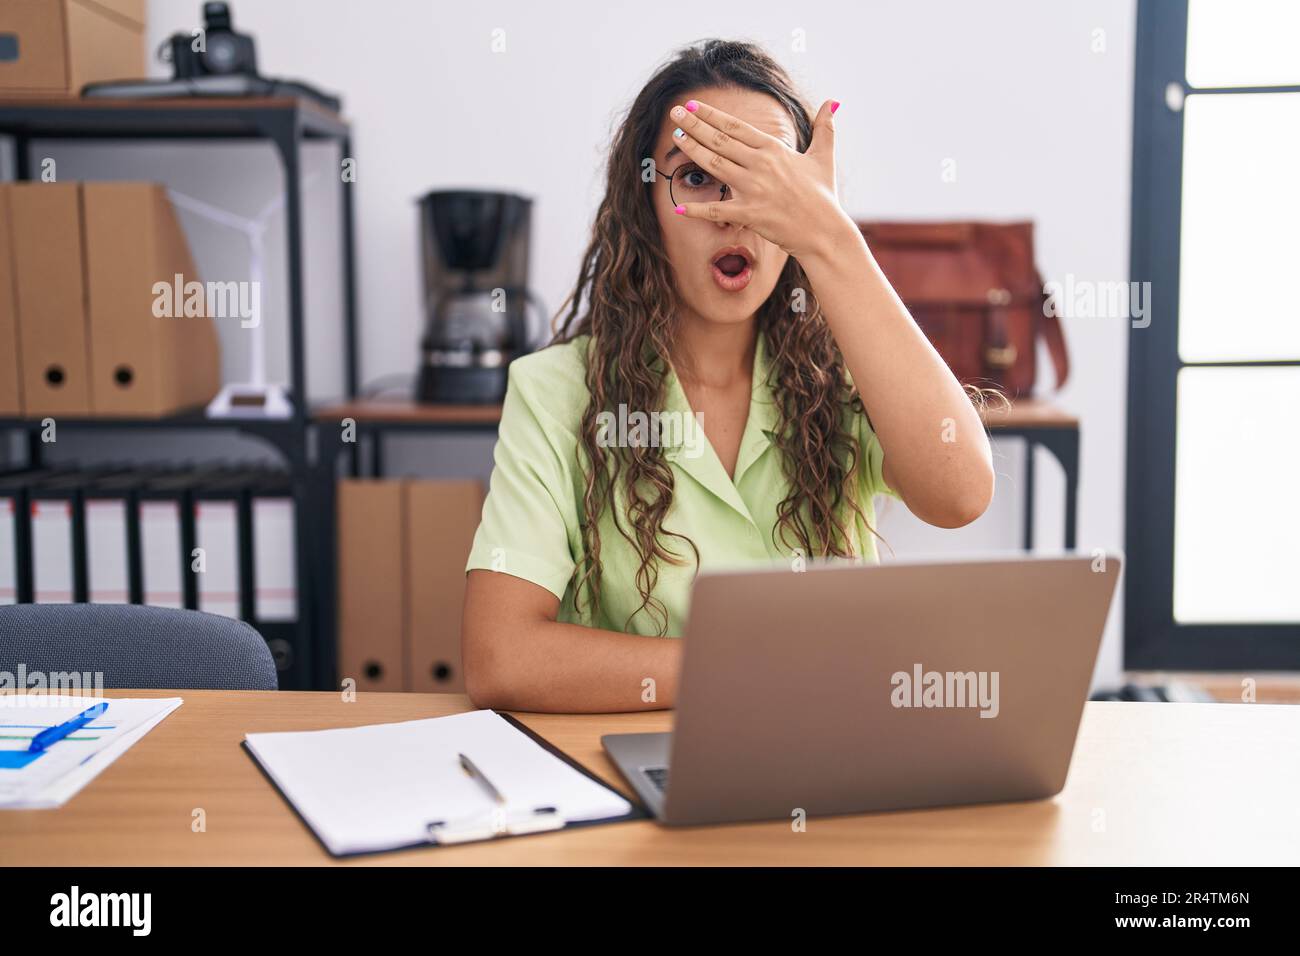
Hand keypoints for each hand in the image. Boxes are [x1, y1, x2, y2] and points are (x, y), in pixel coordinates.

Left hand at [667, 97, 852, 260]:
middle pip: (720, 141)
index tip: (692, 105)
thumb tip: (831, 101)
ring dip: (693, 150)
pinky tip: (679, 207)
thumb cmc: (823, 195)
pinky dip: (697, 210)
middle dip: (695, 125)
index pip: (736, 127)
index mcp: (774, 149)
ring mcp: (754, 188)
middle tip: (674, 113)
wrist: (824, 231)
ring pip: (716, 165)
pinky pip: (717, 210)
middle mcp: (761, 165)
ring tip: (676, 138)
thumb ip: (824, 128)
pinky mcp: (750, 213)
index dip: (712, 115)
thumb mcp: (824, 156)